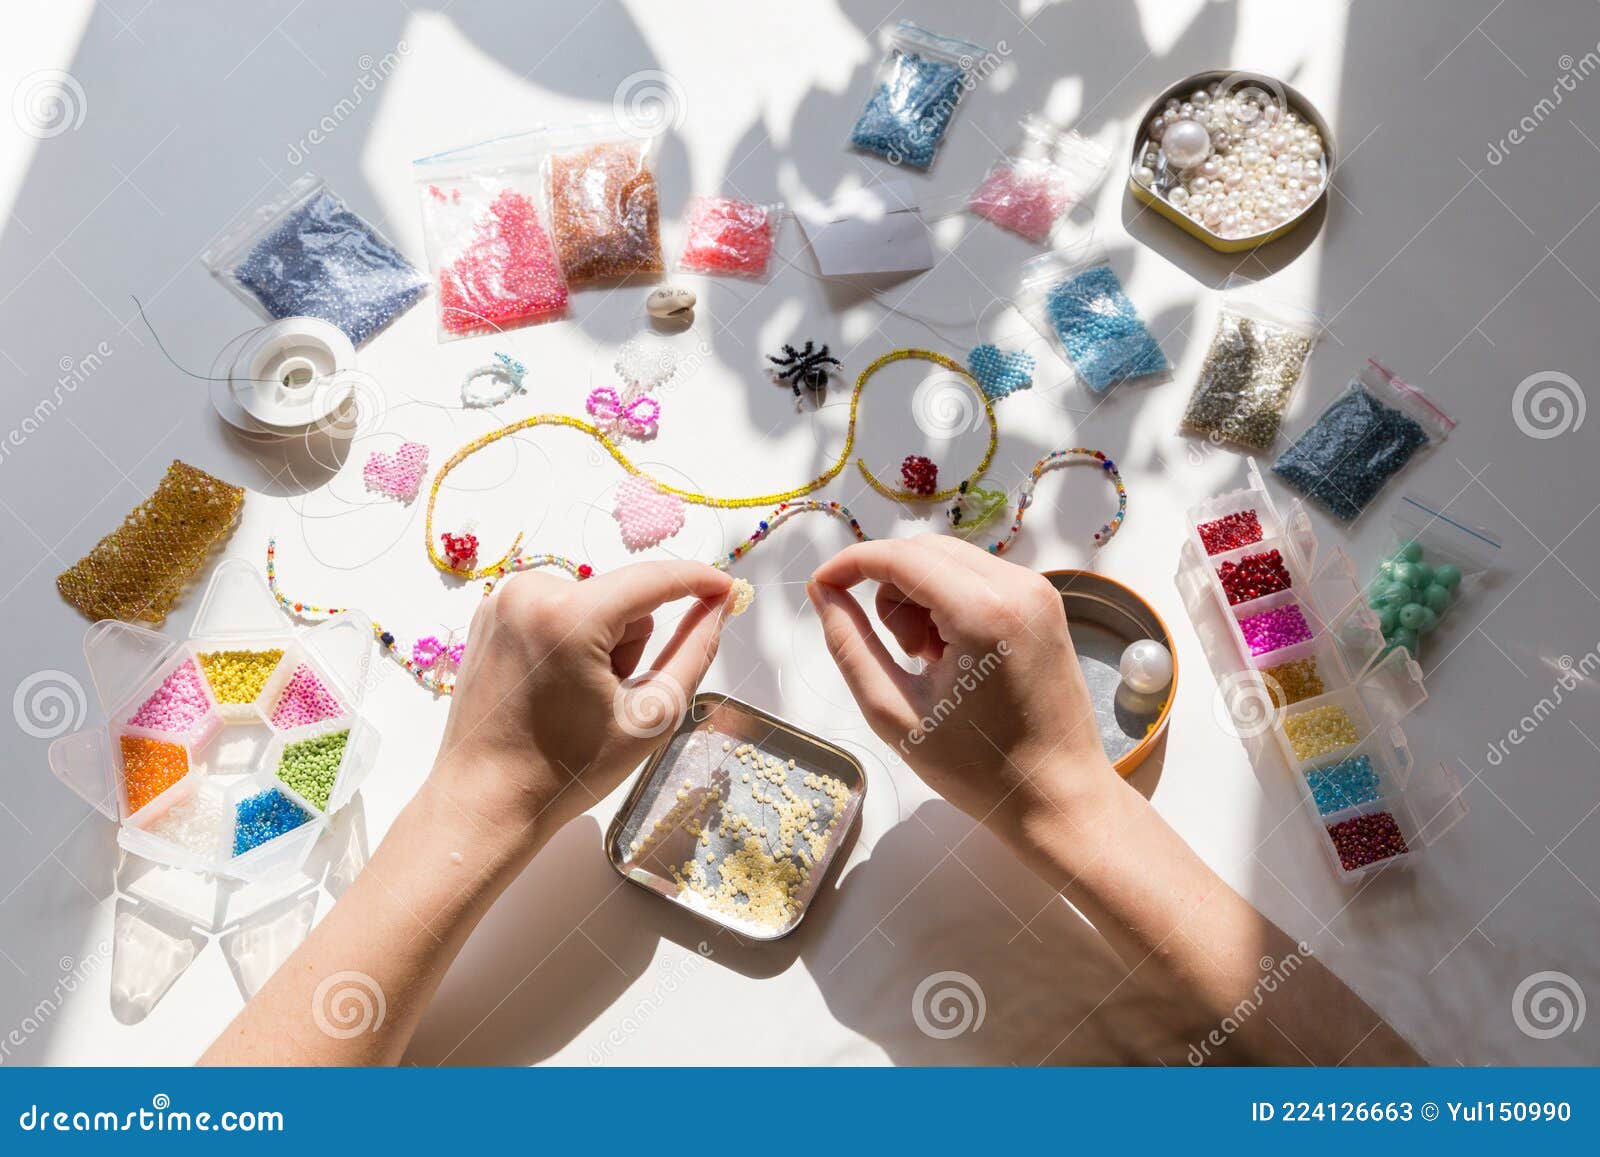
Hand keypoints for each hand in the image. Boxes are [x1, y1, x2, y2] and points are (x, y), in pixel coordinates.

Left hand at [431, 561, 732, 845]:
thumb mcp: (653, 714)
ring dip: (601, 644)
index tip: (730, 587)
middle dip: (631, 642)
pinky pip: (558, 610)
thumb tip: (720, 604)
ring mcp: (502, 601)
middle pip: (621, 598)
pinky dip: (571, 642)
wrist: (485, 802)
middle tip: (610, 698)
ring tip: (578, 697)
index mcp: (568, 616)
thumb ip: (696, 650)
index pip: (653, 579)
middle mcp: (528, 592)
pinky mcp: (490, 614)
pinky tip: (554, 687)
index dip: (699, 580)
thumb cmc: (566, 771)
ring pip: (592, 604)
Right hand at [807, 535, 1119, 841]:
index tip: (819, 588)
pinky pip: (977, 578)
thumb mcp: (894, 712)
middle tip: (900, 656)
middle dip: (890, 591)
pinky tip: (956, 657)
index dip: (849, 564)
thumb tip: (821, 592)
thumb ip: (849, 644)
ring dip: (919, 599)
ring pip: (948, 561)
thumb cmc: (977, 769)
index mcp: (984, 612)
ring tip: (930, 663)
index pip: (899, 557)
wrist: (1059, 797)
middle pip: (923, 551)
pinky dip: (950, 604)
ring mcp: (1038, 591)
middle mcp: (1018, 586)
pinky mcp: (1045, 603)